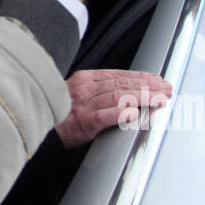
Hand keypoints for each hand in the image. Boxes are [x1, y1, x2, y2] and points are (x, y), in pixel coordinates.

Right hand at [54, 69, 172, 147]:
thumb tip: (127, 95)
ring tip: (159, 99)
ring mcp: (82, 105)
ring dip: (142, 97)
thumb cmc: (60, 114)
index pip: (118, 75)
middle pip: (122, 84)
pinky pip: (102, 116)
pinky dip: (119, 113)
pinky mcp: (81, 123)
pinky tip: (133, 112)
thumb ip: (100, 91)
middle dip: (147, 86)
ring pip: (118, 97)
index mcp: (85, 80)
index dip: (140, 77)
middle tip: (165, 89)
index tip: (157, 79)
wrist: (39, 129)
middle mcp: (84, 88)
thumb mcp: (79, 95)